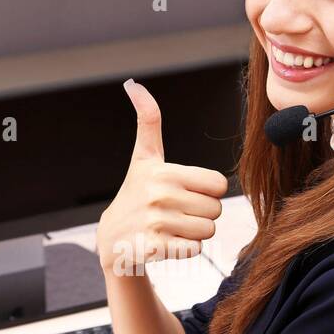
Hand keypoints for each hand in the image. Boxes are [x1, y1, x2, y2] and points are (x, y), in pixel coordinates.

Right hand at [96, 80, 227, 274]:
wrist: (114, 239)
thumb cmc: (137, 194)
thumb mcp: (143, 158)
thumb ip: (148, 122)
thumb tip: (134, 84)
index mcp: (163, 172)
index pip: (219, 184)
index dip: (208, 191)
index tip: (187, 192)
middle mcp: (158, 195)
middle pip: (216, 209)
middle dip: (202, 214)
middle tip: (178, 212)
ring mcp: (155, 222)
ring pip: (208, 230)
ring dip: (195, 233)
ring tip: (172, 227)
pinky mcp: (155, 247)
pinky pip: (195, 249)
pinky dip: (186, 249)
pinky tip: (167, 242)